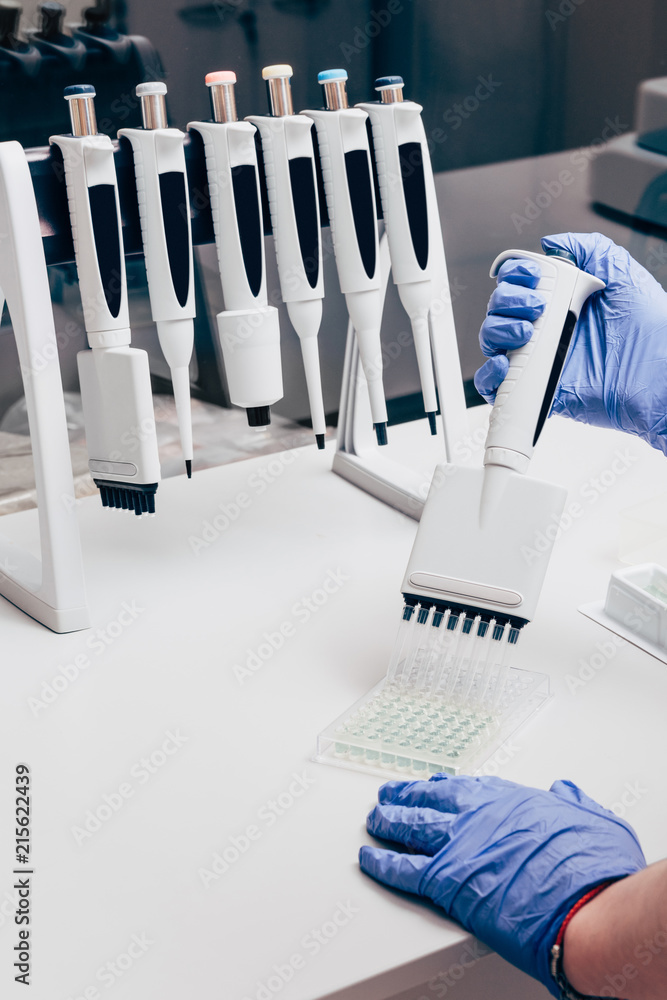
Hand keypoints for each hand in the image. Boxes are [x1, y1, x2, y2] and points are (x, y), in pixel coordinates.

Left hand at [359, 774, 645, 997]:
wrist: (585, 902)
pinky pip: (404, 871)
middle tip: (387, 795)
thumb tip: (564, 792)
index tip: (428, 784)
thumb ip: (572, 803)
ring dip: (388, 823)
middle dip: (405, 797)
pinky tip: (368, 860)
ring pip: (410, 828)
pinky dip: (382, 865)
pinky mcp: (446, 882)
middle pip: (428, 801)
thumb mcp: (592, 820)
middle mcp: (476, 815)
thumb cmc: (592, 865)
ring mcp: (458, 846)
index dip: (440, 786)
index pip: (463, 787)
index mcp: (508, 799)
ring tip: (373, 819)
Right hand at [474, 233, 666, 455]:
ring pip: (491, 341)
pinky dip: (488, 375)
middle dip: (507, 302)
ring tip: (525, 333)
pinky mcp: (536, 389)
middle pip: (498, 310)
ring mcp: (538, 359)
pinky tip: (503, 365)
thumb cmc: (648, 329)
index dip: (514, 276)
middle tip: (537, 307)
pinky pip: (495, 385)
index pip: (517, 283)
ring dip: (496, 331)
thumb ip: (588, 248)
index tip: (531, 277)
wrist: (656, 376)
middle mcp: (545, 328)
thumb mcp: (621, 273)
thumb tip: (551, 243)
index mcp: (561, 301)